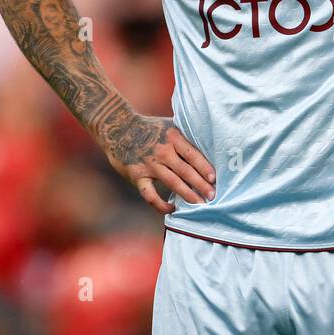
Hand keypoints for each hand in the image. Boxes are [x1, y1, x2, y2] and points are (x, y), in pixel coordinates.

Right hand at [100, 113, 214, 214]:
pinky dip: (161, 205)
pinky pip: (150, 195)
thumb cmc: (150, 128)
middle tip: (213, 196)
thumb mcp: (170, 125)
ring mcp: (149, 165)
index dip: (204, 168)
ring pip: (172, 183)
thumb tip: (211, 144)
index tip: (215, 179)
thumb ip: (186, 135)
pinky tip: (172, 209)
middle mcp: (162, 151)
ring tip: (199, 203)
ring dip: (187, 194)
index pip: (192, 155)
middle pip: (185, 171)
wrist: (118, 128)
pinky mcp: (137, 176)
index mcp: (172, 137)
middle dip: (201, 185)